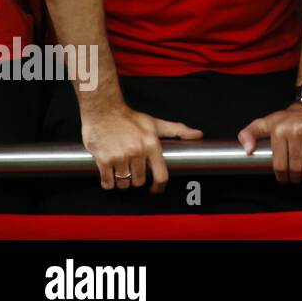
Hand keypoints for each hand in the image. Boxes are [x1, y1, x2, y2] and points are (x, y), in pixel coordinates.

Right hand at [80, 105, 202, 193]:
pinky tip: (110, 176)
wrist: (104, 111)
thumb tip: (198, 135)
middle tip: (134, 173)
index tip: (155, 189)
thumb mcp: (156, 124)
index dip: (159, 187)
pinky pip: (107, 182)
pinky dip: (108, 183)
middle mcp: (137, 152)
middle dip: (137, 181)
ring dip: (122, 183)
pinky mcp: (103, 160)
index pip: (161, 175)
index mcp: (152, 145)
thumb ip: (177, 130)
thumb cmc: (131, 118)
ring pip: (123, 183)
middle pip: (139, 182)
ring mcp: (119, 157)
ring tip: (122, 172)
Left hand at [237, 103, 301, 183]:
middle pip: (295, 168)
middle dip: (295, 178)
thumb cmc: (290, 118)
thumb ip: (249, 133)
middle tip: (296, 179)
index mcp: (280, 130)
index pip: (280, 165)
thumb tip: (247, 150)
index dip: (282, 177)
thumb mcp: (266, 122)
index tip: (284, 179)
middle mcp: (297, 131)